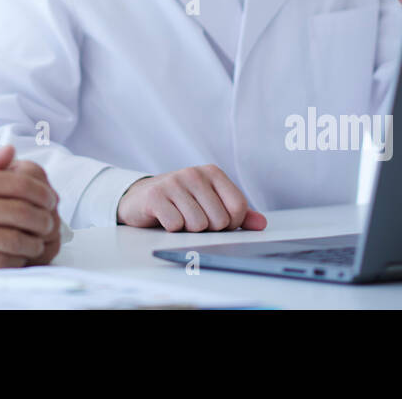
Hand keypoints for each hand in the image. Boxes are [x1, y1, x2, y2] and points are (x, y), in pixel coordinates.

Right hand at [0, 144, 61, 270]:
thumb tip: (11, 152)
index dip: (43, 193)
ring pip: (17, 241)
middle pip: (24, 213)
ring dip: (34, 242)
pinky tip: (17, 256)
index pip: (20, 183)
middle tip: (48, 222)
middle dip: (44, 219)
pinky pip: (0, 263)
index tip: (49, 199)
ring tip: (35, 240)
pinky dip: (16, 261)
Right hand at [117, 165, 267, 231]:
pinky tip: (164, 218)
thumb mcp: (210, 203)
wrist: (140, 198)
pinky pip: (176, 225)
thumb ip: (238, 214)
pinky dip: (172, 229)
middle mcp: (194, 173)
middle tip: (192, 219)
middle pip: (219, 221)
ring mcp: (174, 182)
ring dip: (188, 230)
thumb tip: (261, 224)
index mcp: (213, 173)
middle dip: (208, 229)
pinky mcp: (155, 195)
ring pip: (198, 225)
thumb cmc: (181, 202)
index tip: (214, 219)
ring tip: (179, 217)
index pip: (238, 208)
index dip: (230, 224)